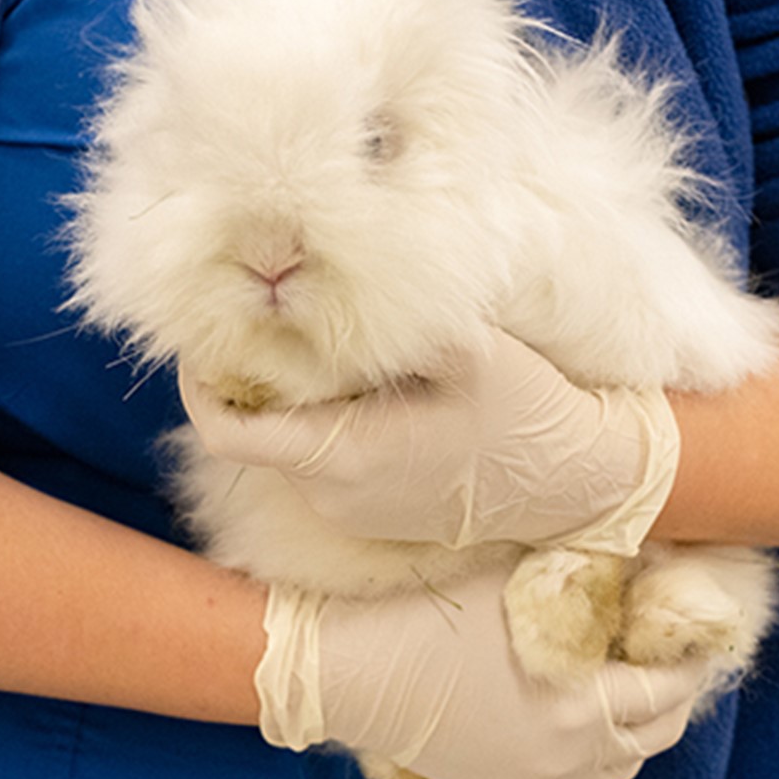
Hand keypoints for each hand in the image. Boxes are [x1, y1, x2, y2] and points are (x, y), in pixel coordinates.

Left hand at [181, 328, 679, 555]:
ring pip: (289, 442)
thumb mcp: (470, 349)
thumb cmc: (525, 415)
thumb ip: (395, 316)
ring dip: (294, 394)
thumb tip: (327, 267)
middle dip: (252, 372)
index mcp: (340, 456)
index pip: (225, 427)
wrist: (577, 485)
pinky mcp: (370, 511)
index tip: (205, 332)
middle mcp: (330, 494)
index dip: (200, 379)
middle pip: (254, 428)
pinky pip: (323, 460)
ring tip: (322, 338)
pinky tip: (364, 380)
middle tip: (269, 312)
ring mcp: (349, 508)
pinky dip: (325, 418)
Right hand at [254, 566, 707, 778]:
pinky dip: (583, 746)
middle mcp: (564, 753)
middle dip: (671, 697)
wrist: (348, 671)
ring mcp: (527, 775)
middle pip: (653, 738)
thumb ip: (585, 571)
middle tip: (668, 655)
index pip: (669, 691)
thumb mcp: (517, 578)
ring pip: (613, 767)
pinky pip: (562, 774)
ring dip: (632, 729)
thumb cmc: (429, 614)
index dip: (691, 660)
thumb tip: (646, 556)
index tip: (696, 630)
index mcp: (580, 704)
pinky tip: (565, 706)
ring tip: (625, 684)